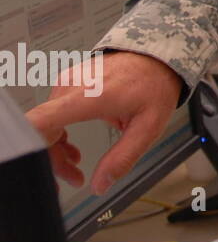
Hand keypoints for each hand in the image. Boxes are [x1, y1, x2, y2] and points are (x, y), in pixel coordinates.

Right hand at [26, 51, 182, 194]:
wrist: (158, 57)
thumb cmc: (155, 85)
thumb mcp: (148, 126)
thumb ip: (123, 158)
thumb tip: (101, 185)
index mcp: (89, 95)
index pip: (40, 121)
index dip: (34, 149)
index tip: (42, 168)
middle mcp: (71, 86)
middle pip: (41, 130)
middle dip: (53, 160)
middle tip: (73, 178)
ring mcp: (68, 82)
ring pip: (46, 124)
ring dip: (57, 148)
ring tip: (76, 164)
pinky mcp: (68, 82)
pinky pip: (53, 113)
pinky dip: (59, 133)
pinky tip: (72, 144)